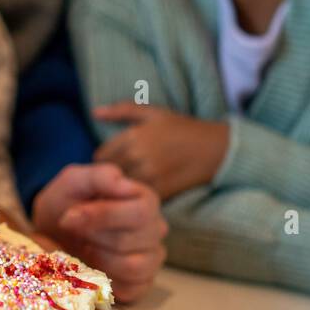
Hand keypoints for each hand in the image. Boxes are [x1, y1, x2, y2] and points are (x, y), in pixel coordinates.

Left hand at [31, 163, 166, 301]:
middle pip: (134, 240)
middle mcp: (155, 229)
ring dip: (99, 259)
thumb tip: (121, 181)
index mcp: (146, 200)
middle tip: (73, 233)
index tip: (68, 216)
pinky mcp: (141, 282)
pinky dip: (105, 280)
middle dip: (94, 237)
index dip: (101, 216)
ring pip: (134, 266)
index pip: (140, 211)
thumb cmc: (67, 203)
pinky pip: (132, 288)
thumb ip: (98, 176)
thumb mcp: (74, 181)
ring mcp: (151, 258)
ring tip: (82, 249)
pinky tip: (91, 267)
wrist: (54, 231)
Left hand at [92, 102, 228, 199]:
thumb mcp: (152, 113)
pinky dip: (134, 199)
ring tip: (123, 189)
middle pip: (107, 175)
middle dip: (107, 178)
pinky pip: (137, 200)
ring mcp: (149, 177)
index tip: (107, 166)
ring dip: (119, 190)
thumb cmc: (182, 128)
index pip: (99, 158)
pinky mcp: (161, 192)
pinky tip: (138, 196)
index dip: (101, 163)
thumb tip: (94, 112)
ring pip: (119, 190)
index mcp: (132, 137)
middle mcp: (137, 157)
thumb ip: (121, 110)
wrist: (215, 150)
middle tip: (111, 180)